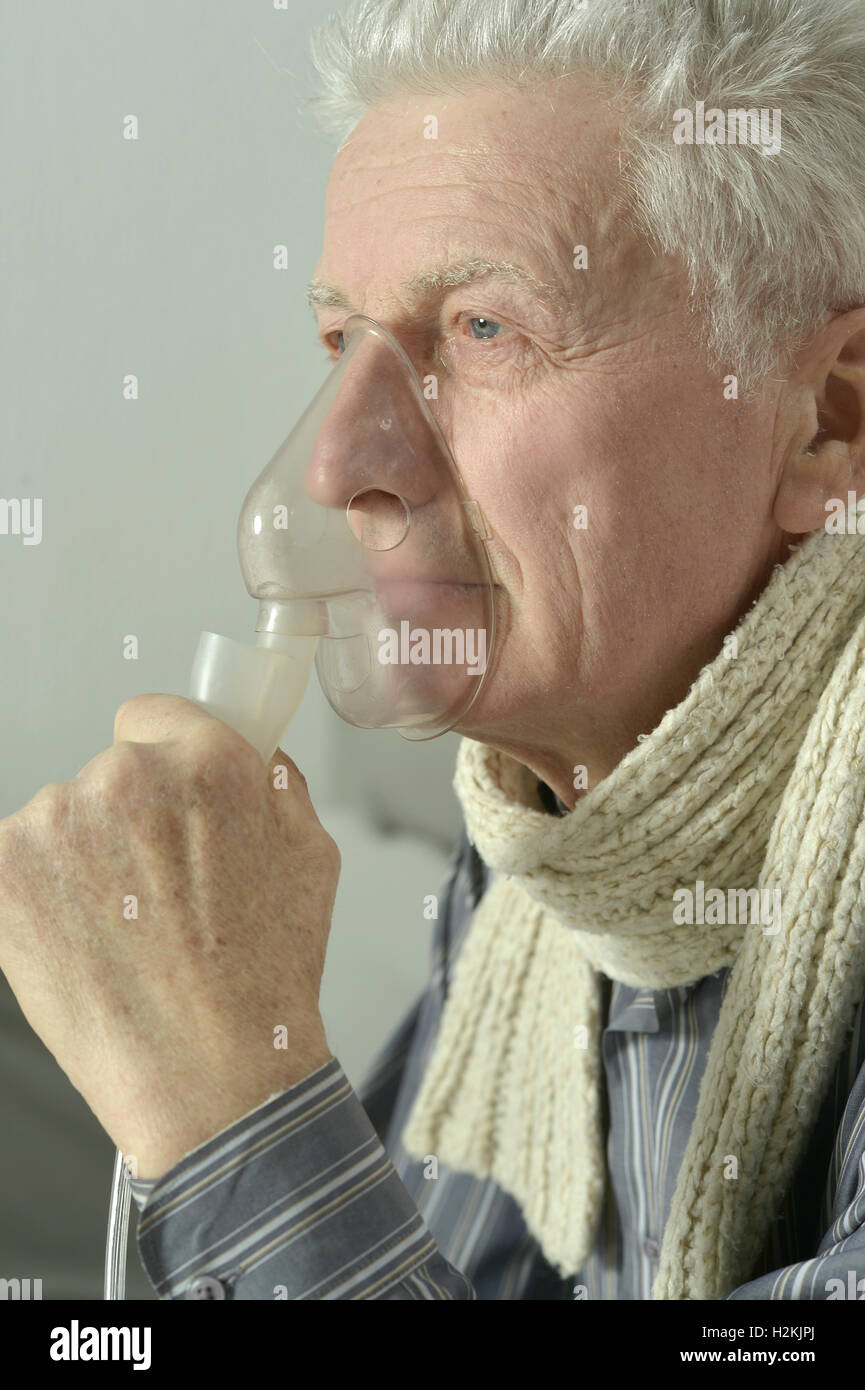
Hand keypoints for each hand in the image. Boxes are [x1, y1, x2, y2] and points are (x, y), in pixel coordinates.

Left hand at [0, 695, 339, 1177]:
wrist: (210, 1080)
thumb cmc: (264, 981)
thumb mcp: (312, 858)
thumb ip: (275, 783)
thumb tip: (246, 750)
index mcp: (209, 759)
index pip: (152, 714)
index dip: (165, 764)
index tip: (168, 804)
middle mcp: (128, 776)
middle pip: (109, 772)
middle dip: (128, 819)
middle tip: (157, 894)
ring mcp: (56, 822)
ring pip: (61, 819)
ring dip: (80, 860)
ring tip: (122, 932)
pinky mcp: (3, 873)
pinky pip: (16, 861)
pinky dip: (36, 897)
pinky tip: (78, 943)